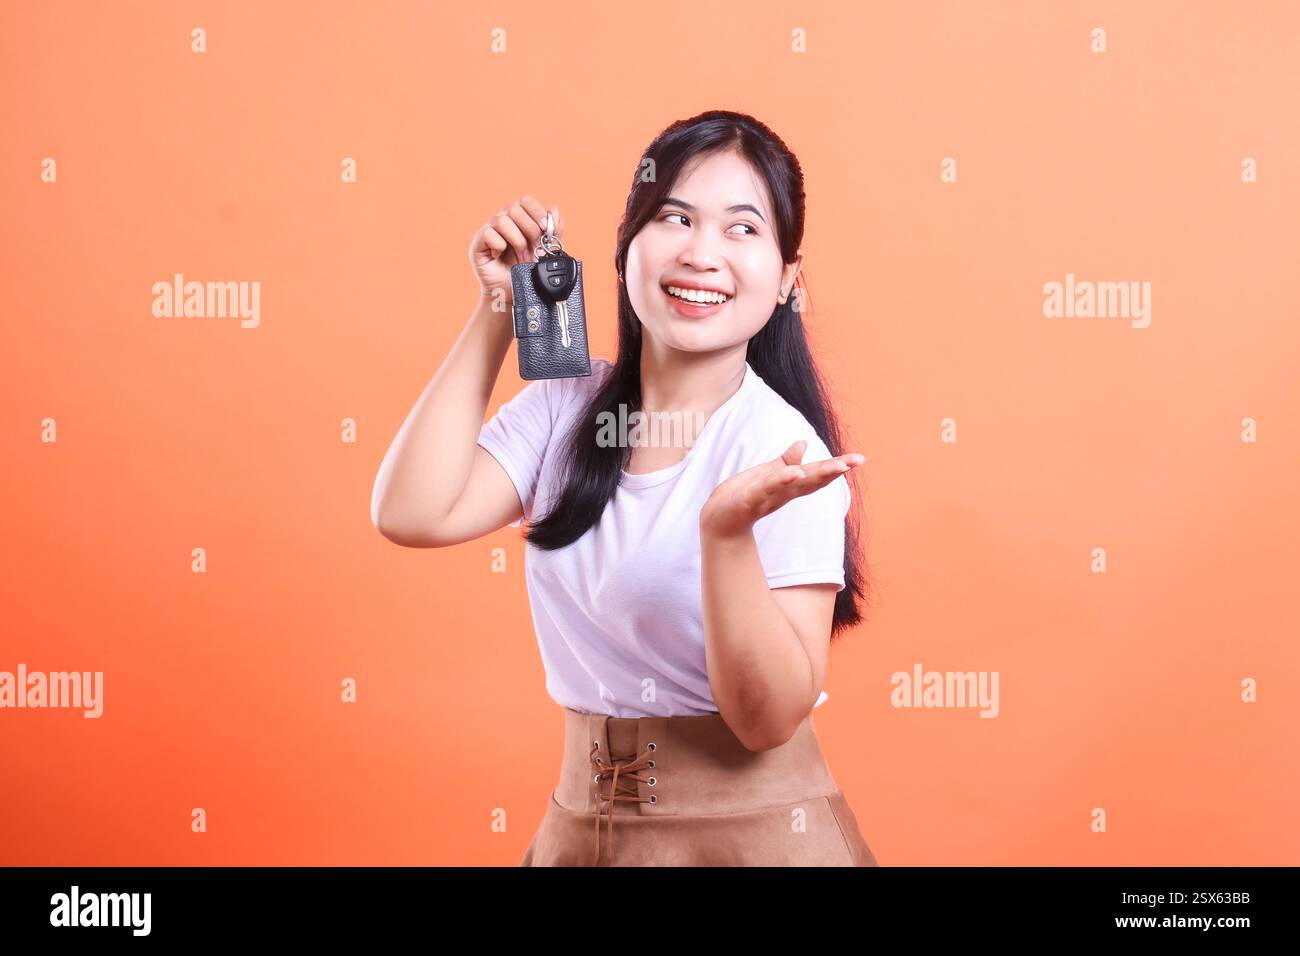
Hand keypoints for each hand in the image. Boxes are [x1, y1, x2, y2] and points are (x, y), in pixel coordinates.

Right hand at [468, 195, 565, 309]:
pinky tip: (501, 256)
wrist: (513, 295)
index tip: (545, 230)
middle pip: (514, 209)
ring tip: (519, 256)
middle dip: (529, 230)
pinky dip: (499, 246)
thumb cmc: (528, 273)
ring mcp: (489, 231)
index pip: (525, 201)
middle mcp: (502, 221)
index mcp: (519, 219)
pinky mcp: (478, 244)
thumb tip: (553, 209)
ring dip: (516, 240)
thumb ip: (554, 231)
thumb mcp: (547, 251)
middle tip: (532, 248)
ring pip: (502, 220)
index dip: (537, 212)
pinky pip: (488, 234)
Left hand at [699, 440, 863, 539]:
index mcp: (788, 486)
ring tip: (835, 466)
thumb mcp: (765, 475)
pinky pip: (766, 489)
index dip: (837, 466)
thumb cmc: (742, 497)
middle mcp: (782, 493)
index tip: (859, 459)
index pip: (815, 474)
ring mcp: (766, 498)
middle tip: (855, 462)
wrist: (716, 520)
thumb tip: (803, 443)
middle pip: (811, 480)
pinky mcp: (748, 501)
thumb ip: (785, 462)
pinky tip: (794, 473)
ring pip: (793, 485)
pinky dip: (780, 481)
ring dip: (814, 475)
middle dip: (833, 471)